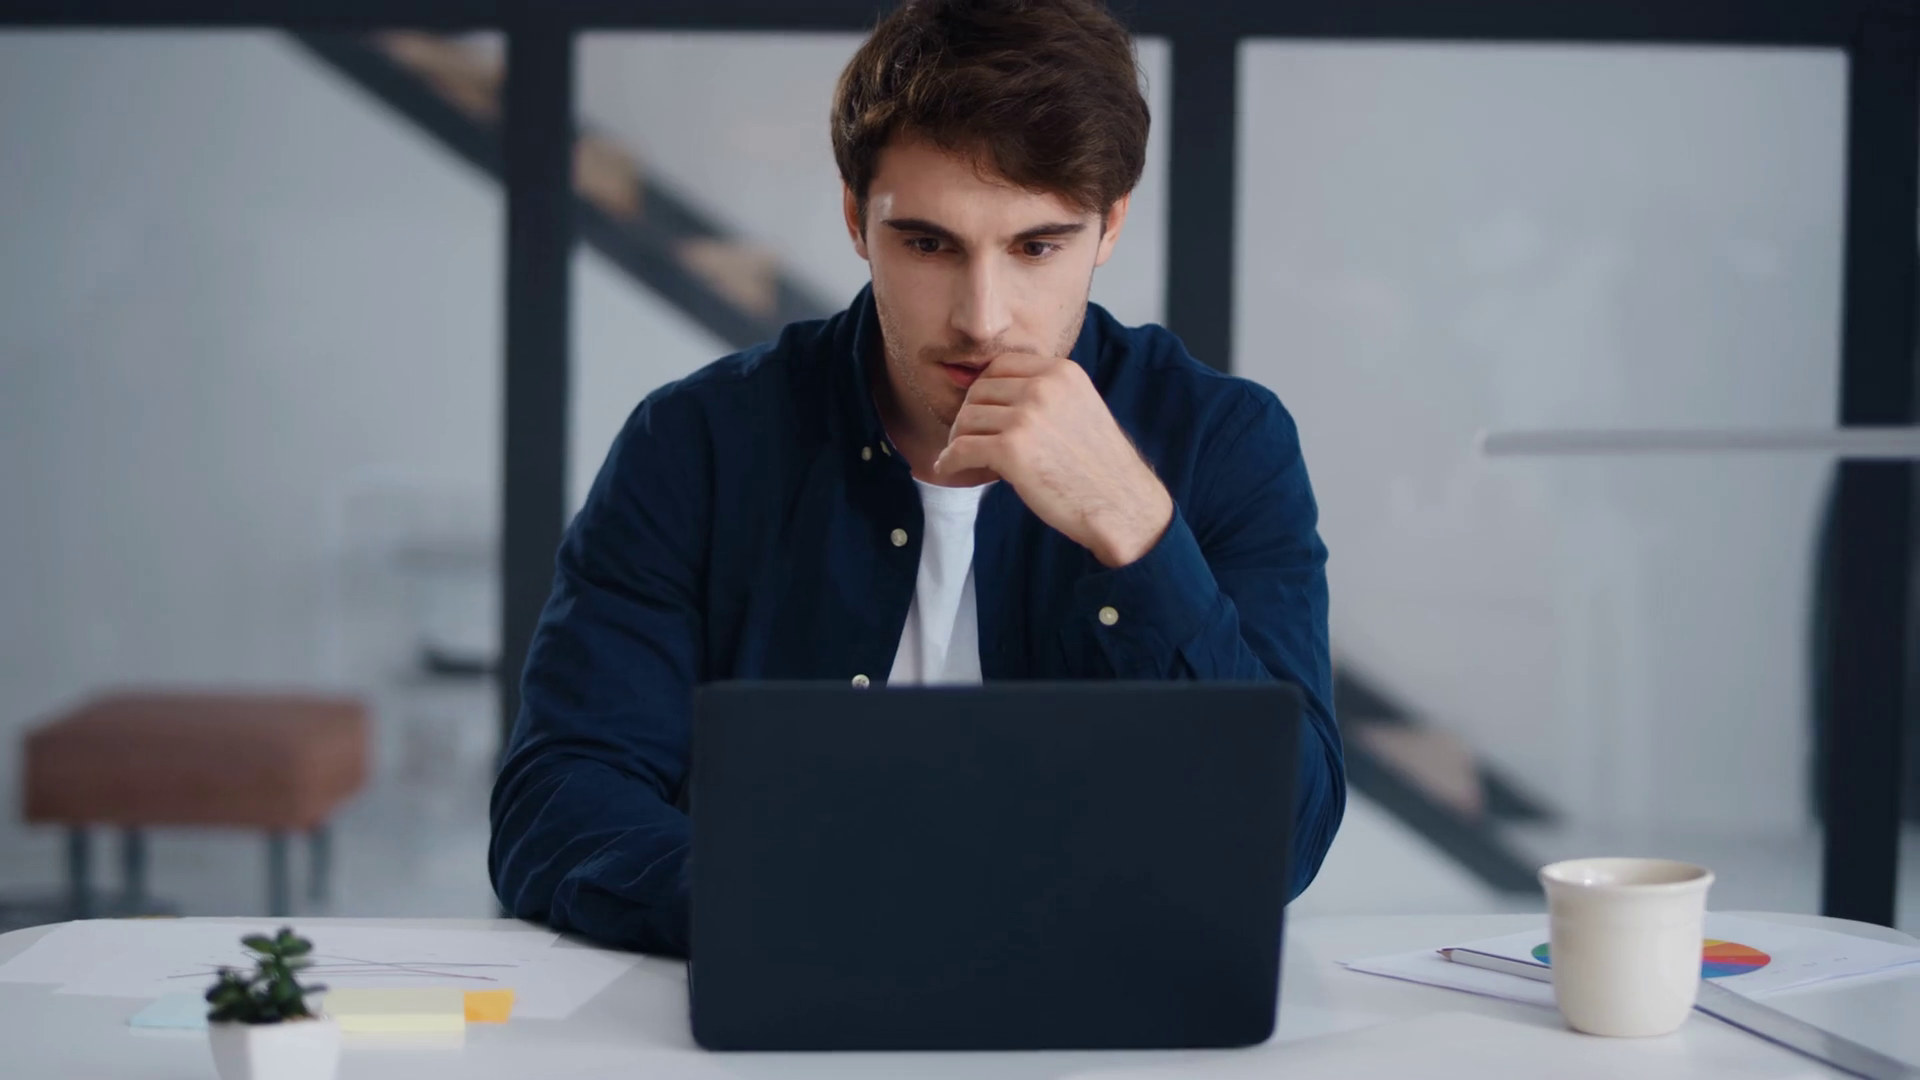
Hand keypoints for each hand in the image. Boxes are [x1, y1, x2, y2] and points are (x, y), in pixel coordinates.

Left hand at [934, 352, 1172, 567]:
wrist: (1122, 506)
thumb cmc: (1100, 468)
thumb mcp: (1080, 410)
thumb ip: (1044, 396)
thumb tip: (990, 399)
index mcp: (1061, 372)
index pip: (1000, 366)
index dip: (984, 391)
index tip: (983, 414)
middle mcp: (1043, 387)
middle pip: (978, 391)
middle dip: (969, 418)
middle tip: (971, 443)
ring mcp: (1026, 417)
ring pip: (966, 420)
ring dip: (959, 442)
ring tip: (968, 461)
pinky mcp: (1011, 450)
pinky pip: (961, 449)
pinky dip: (951, 462)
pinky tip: (950, 471)